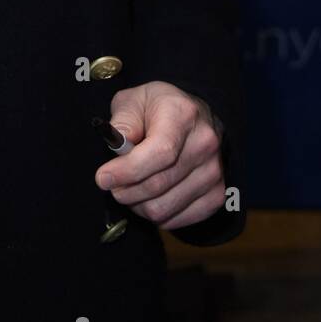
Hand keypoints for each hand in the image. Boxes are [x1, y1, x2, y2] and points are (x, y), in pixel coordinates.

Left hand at [94, 81, 224, 230]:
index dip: (128, 171)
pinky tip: (149, 198)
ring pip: (164, 208)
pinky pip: (178, 220)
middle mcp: (204, 143)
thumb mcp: (133, 100)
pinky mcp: (217, 194)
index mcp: (182, 115)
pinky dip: (156, 216)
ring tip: (130, 189)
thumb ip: (123, 121)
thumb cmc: (157, 108)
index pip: (160, 152)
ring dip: (137, 205)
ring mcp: (213, 172)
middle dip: (125, 191)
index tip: (103, 178)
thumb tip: (117, 145)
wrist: (194, 116)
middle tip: (111, 185)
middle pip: (158, 184)